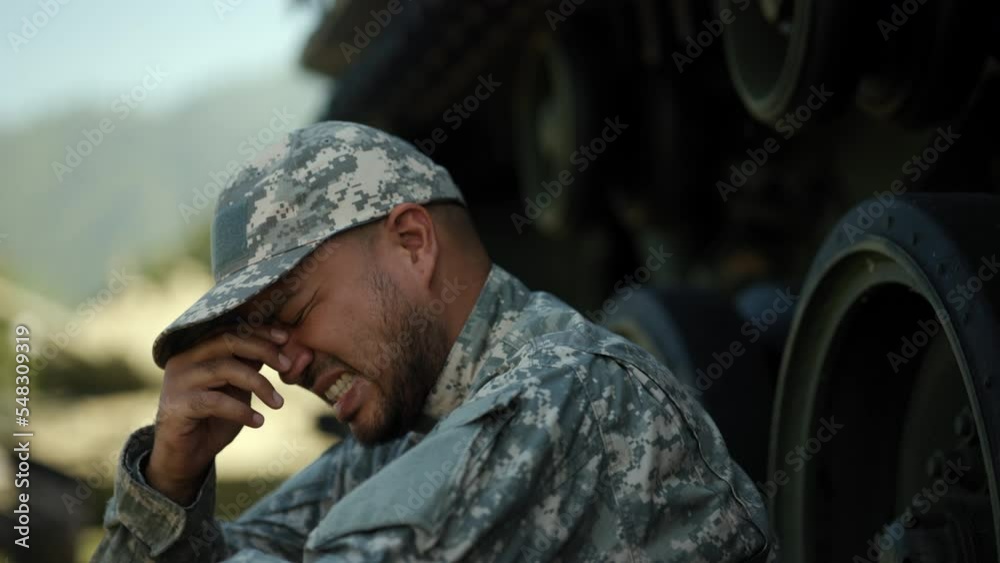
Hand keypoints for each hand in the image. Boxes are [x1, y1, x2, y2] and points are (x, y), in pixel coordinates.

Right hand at [146, 325, 289, 503]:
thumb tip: (278, 345)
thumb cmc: (215, 418)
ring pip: (224, 369)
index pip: (230, 329)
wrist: (186, 456)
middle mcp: (184, 359)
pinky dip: (242, 411)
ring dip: (259, 384)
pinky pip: (216, 401)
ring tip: (278, 403)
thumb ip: (250, 366)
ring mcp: (177, 381)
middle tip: (287, 365)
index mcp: (197, 349)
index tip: (286, 337)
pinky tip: (258, 421)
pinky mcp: (177, 405)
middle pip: (228, 341)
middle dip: (263, 350)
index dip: (260, 331)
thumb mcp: (237, 388)